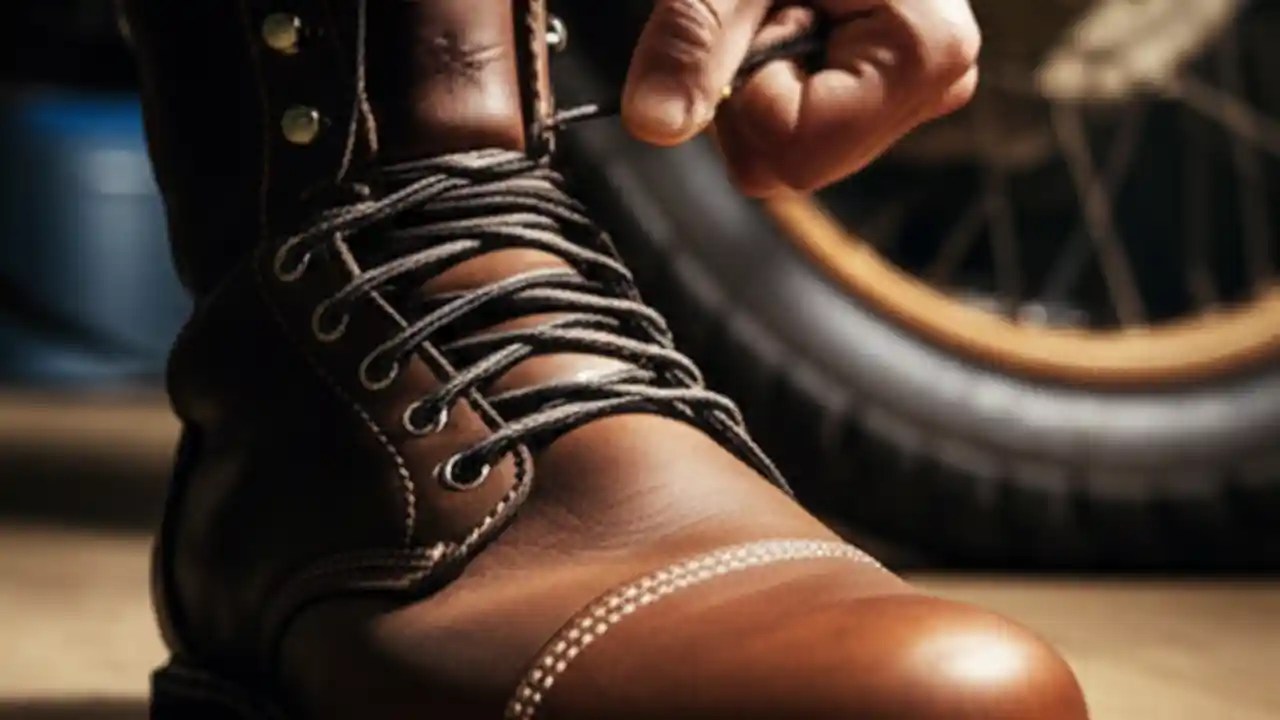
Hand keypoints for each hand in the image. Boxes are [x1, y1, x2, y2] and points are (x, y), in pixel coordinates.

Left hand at [623, 0, 980, 196]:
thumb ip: (691, 40)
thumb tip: (652, 123)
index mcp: (923, 54)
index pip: (795, 152)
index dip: (749, 93)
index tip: (764, 17)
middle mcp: (937, 85)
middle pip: (796, 163)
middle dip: (757, 91)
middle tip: (775, 8)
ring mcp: (918, 93)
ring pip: (797, 153)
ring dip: (767, 82)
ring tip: (790, 7)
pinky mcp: (894, 92)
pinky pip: (810, 130)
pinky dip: (785, 79)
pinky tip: (802, 23)